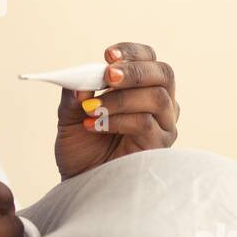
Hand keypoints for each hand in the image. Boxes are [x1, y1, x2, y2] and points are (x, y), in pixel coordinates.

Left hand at [54, 42, 178, 180]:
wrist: (79, 184)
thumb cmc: (81, 148)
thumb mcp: (71, 115)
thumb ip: (75, 93)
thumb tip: (81, 78)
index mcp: (143, 89)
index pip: (149, 60)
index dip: (132, 53)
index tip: (107, 54)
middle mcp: (161, 105)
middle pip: (164, 74)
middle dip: (135, 71)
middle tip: (108, 75)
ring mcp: (164, 127)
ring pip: (157, 98)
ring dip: (121, 98)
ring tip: (92, 107)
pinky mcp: (160, 148)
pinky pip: (146, 124)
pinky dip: (117, 120)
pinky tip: (95, 125)